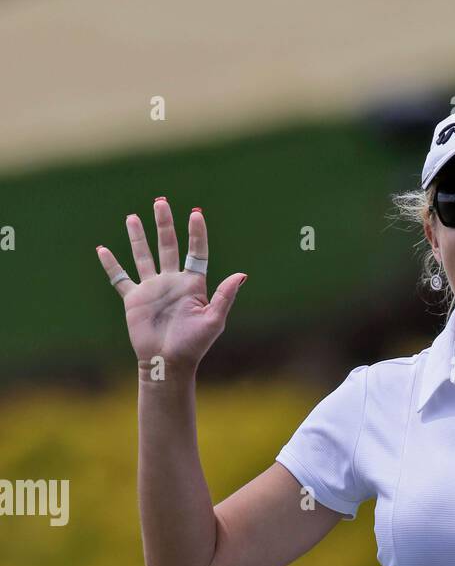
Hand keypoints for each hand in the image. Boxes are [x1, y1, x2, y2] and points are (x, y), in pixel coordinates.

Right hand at [95, 199, 245, 374]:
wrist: (168, 362)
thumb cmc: (193, 345)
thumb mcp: (213, 320)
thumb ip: (225, 296)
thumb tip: (241, 275)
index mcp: (192, 285)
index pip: (196, 252)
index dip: (196, 234)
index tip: (195, 214)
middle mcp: (171, 282)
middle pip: (167, 246)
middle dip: (164, 224)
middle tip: (160, 202)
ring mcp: (152, 289)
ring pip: (143, 256)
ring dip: (138, 237)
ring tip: (133, 217)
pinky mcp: (134, 299)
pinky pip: (120, 278)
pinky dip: (111, 265)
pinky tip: (102, 249)